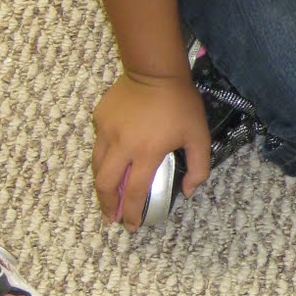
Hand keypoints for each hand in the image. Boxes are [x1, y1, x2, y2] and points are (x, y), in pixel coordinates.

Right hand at [91, 71, 211, 229]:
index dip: (132, 213)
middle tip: (111, 217)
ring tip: (108, 196)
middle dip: (107, 206)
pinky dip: (104, 156)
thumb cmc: (180, 103)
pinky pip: (98, 143)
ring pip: (96, 166)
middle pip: (106, 185)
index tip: (131, 226)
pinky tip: (112, 159)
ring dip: (102, 185)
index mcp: (147, 152)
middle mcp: (122, 145)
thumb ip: (198, 167)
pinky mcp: (99, 118)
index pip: (135, 192)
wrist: (155, 69)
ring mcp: (106, 131)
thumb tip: (187, 192)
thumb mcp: (199, 135)